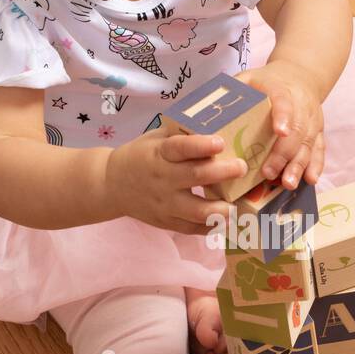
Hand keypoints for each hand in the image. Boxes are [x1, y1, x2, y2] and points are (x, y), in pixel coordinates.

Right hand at [107, 128, 246, 234]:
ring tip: (236, 205)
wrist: (113, 184)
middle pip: (195, 177)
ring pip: (196, 211)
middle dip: (222, 172)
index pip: (180, 148)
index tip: (220, 142)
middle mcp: (163, 179)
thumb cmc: (143, 155)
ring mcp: (165, 203)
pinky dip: (211, 227)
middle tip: (241, 167)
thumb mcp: (156, 138)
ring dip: (220, 210)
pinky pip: (192, 229)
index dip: (201, 145)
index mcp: (160, 154)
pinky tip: (226, 220)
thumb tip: (219, 124)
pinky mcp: (167, 222)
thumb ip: (182, 135)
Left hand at [233, 62, 324, 191]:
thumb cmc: (267, 81)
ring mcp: (311, 120)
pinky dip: (316, 166)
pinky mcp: (317, 132)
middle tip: (268, 173)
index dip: (283, 117)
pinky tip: (310, 180)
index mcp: (281, 89)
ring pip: (308, 144)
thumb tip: (204, 111)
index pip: (284, 102)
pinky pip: (319, 150)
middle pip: (297, 131)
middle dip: (283, 154)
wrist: (300, 75)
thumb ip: (231, 91)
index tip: (280, 132)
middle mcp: (301, 105)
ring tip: (287, 184)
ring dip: (299, 165)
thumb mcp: (248, 78)